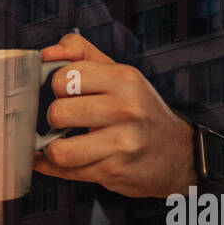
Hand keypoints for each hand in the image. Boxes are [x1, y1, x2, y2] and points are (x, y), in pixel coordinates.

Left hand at [34, 32, 196, 197]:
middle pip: (58, 113)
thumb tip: (46, 53)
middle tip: (68, 120)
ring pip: (59, 150)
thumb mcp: (117, 72)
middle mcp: (126, 109)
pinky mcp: (114, 171)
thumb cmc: (139, 110)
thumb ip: (80, 52)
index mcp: (124, 78)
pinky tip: (62, 159)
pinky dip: (55, 166)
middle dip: (56, 119)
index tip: (67, 93)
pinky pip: (67, 171)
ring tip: (66, 142)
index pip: (63, 78)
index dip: (57, 86)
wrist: (177, 152)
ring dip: (54, 148)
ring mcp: (122, 143)